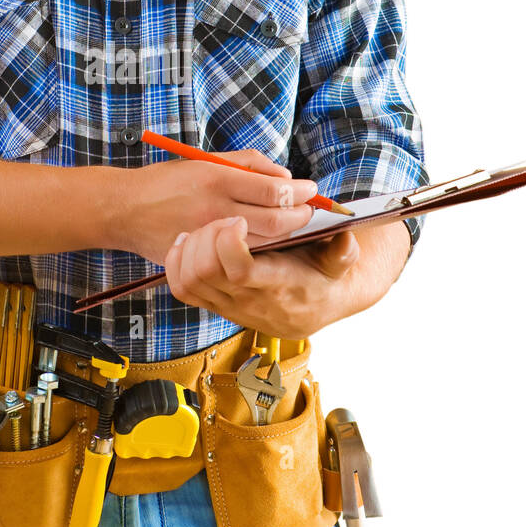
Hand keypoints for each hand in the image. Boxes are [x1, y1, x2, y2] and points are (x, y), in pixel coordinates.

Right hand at [118, 147, 318, 265]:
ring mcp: (210, 237)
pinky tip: (270, 239)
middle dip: (301, 215)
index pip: (274, 189)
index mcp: (218, 179)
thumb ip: (249, 164)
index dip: (300, 191)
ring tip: (294, 222)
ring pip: (265, 241)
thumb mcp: (207, 159)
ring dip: (287, 232)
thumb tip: (285, 175)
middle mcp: (216, 209)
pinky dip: (264, 246)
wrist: (125, 209)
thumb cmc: (168, 180)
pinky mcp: (203, 256)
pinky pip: (243, 255)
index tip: (310, 189)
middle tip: (310, 209)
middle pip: (277, 220)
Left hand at [163, 215, 365, 338]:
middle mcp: (248, 300)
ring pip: (189, 280)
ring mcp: (228, 306)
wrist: (315, 308)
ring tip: (203, 227)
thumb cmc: (324, 274)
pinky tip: (188, 242)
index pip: (240, 271)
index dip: (229, 242)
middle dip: (206, 237)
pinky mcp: (215, 305)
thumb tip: (348, 238)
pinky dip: (177, 263)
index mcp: (277, 286)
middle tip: (220, 218)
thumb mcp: (340, 261)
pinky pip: (182, 289)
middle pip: (206, 272)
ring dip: (189, 248)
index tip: (237, 218)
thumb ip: (344, 250)